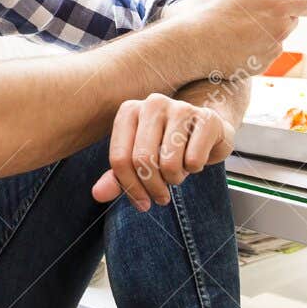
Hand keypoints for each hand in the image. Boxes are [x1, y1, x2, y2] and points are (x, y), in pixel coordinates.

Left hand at [92, 93, 235, 210]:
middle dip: (153, 187)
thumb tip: (98, 194)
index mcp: (129, 110)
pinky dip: (195, 169)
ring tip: (178, 172)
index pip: (119, 158)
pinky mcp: (207, 118)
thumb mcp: (139, 161)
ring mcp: (181, 108)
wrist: (208, 132)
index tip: (142, 204)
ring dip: (175, 179)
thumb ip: (118, 177)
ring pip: (169, 163)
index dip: (130, 188)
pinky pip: (194, 160)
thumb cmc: (169, 147)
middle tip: (162, 197)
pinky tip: (195, 159)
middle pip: (142, 160)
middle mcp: (152, 103)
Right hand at [165, 0, 306, 80]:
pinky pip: (267, 52)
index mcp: (278, 6)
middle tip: (254, 10)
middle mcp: (280, 30)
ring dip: (267, 31)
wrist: (191, 44)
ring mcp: (272, 50)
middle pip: (293, 20)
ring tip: (239, 27)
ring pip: (279, 36)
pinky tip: (236, 41)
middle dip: (280, 14)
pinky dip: (257, 46)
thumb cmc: (212, 10)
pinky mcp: (263, 66)